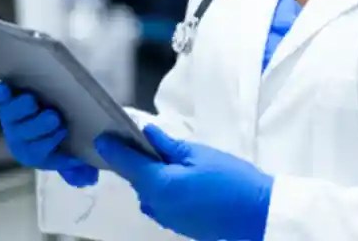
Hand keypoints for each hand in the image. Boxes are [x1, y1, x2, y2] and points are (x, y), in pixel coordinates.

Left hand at [0, 82, 97, 187]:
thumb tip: (88, 179)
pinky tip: (6, 90)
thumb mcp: (68, 152)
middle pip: (24, 133)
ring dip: (22, 108)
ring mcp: (9, 117)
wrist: (44, 106)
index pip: (38, 152)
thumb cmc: (57, 133)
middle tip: (53, 117)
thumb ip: (76, 166)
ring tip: (33, 102)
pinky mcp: (1, 98)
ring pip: (11, 114)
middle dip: (39, 126)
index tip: (63, 130)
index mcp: (32, 153)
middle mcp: (18, 136)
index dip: (49, 142)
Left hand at [96, 124, 272, 240]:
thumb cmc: (231, 180)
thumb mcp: (198, 154)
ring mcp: (166, 219)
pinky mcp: (177, 225)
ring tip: (166, 158)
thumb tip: (146, 133)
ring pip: (148, 191)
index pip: (127, 164)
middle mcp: (156, 205)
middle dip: (135, 161)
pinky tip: (178, 178)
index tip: (100, 138)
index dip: (112, 149)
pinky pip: (160, 202)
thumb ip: (167, 145)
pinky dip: (162, 189)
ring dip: (150, 176)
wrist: (256, 213)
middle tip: (141, 141)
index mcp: (159, 185)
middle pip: (136, 179)